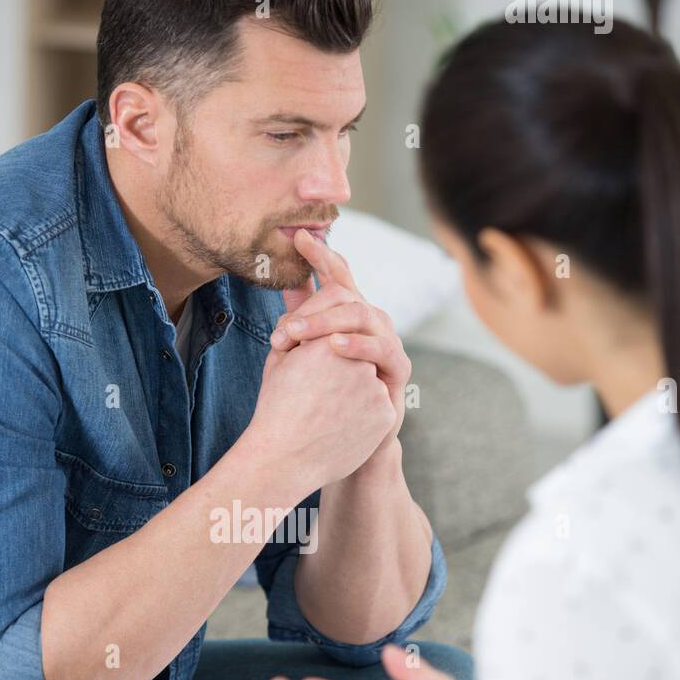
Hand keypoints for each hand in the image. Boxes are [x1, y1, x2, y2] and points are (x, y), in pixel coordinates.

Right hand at [245, 334, 395, 490]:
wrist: (285, 460)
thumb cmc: (276, 409)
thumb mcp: (279, 360)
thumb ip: (295, 328)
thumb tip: (301, 308)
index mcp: (331, 342)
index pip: (335, 339)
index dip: (318, 361)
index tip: (307, 378)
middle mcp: (359, 360)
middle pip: (352, 361)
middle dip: (337, 376)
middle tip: (316, 398)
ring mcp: (376, 388)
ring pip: (367, 385)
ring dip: (350, 396)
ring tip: (325, 416)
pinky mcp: (386, 414)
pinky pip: (375, 410)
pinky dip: (360, 418)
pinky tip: (339, 430)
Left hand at [270, 229, 411, 449]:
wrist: (348, 443)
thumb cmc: (324, 396)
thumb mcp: (304, 354)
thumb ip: (298, 317)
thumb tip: (281, 281)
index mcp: (349, 315)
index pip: (338, 276)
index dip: (321, 254)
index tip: (298, 236)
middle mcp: (372, 323)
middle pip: (348, 294)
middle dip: (312, 307)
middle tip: (282, 327)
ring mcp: (388, 344)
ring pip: (365, 316)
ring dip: (327, 323)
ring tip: (296, 335)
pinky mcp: (397, 371)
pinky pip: (382, 349)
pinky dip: (358, 345)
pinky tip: (334, 347)